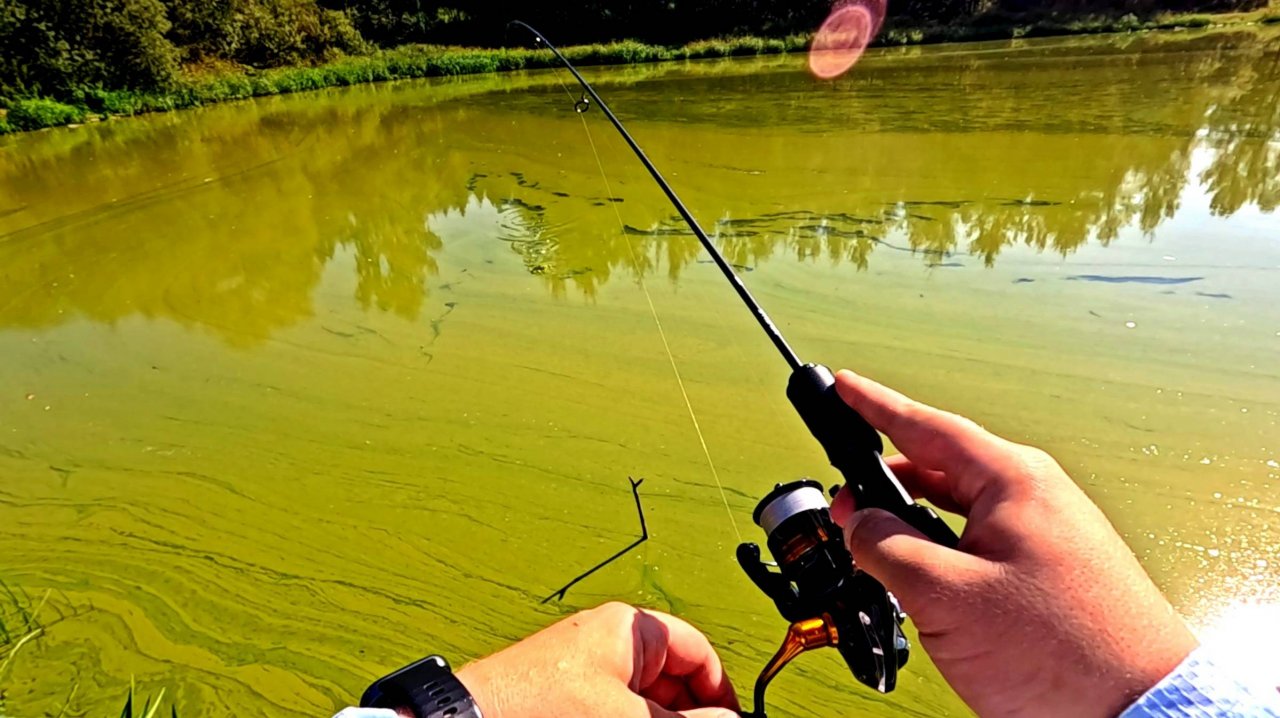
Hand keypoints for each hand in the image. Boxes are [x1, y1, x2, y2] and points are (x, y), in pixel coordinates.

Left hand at [456, 602, 739, 717]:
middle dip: (689, 713)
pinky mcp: (565, 701)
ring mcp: (585, 676)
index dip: (722, 693)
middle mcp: (608, 645)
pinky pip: (615, 711)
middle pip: (674, 682)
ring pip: (644, 703)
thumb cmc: (536, 709)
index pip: (698, 652)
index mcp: (629, 629)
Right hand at [828, 371, 1196, 717]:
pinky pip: (979, 539)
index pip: (926, 425)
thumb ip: (886, 547)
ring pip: (958, 508)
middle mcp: (1034, 495)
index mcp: (1014, 480)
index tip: (843, 385)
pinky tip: (925, 579)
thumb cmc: (1066, 653)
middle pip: (940, 467)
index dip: (873, 404)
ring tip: (877, 548)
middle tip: (844, 501)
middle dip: (885, 480)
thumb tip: (858, 521)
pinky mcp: (1050, 568)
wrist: (1136, 709)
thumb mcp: (945, 595)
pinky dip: (941, 548)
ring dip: (912, 522)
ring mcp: (1046, 531)